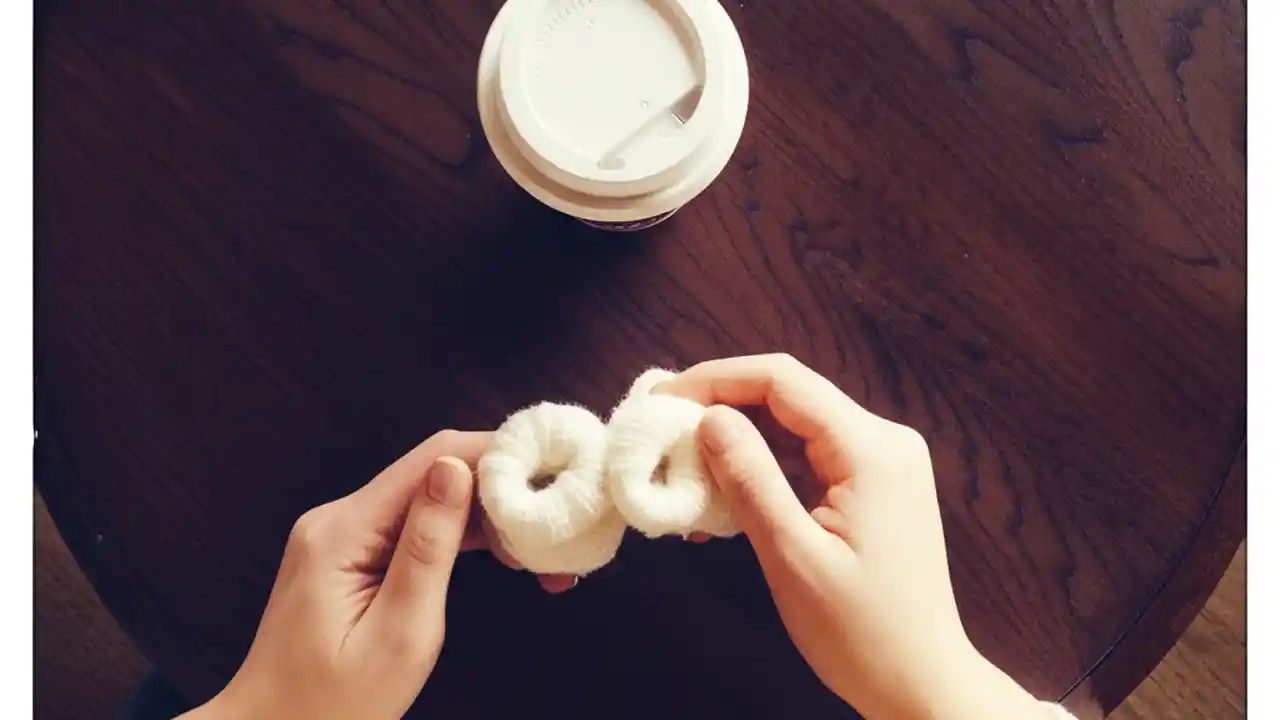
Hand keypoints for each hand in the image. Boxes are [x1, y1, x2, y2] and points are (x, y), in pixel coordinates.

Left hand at [181, 430, 567, 719]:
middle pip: (436, 473)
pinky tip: (506, 558)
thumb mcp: (398, 634)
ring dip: (491, 519)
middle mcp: (338, 518)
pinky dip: (465, 537)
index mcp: (343, 531)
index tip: (554, 471)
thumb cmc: (333, 705)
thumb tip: (456, 469)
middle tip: (558, 529)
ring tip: (543, 555)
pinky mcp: (351, 554)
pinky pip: (416, 526)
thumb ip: (429, 549)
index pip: (433, 458)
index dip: (499, 455)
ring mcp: (342, 534)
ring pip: (432, 499)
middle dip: (504, 493)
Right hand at [659, 355, 1049, 719]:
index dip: (716, 379)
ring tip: (682, 470)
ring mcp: (883, 462)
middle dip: (721, 409)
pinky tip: (722, 497)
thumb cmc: (860, 631)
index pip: (782, 381)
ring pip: (793, 426)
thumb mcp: (792, 555)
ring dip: (738, 443)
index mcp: (871, 448)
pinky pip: (807, 457)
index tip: (661, 399)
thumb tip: (708, 417)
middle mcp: (884, 440)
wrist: (922, 683)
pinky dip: (763, 470)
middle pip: (787, 397)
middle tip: (661, 434)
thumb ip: (750, 478)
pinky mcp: (874, 486)